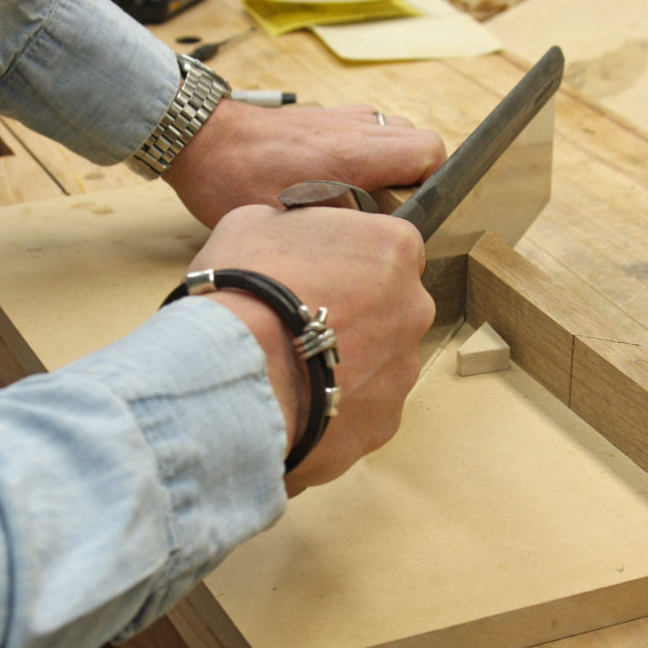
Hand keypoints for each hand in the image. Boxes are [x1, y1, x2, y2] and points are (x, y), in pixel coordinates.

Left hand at [164, 100, 445, 226]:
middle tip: (382, 214)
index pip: (429, 155)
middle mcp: (357, 127)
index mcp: (355, 152)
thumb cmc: (235, 180)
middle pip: (417, 146)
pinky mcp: (328, 117)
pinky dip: (365, 159)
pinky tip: (336, 186)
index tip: (409, 213)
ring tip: (359, 202)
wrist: (201, 139)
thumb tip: (371, 251)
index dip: (431, 186)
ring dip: (387, 170)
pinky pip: (368, 135)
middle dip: (411, 181)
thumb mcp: (288, 223)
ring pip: (394, 140)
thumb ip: (338, 232)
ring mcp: (344, 117)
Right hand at [186, 205, 433, 494]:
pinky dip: (336, 411)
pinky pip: (361, 412)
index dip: (356, 263)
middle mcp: (414, 309)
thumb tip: (290, 240)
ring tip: (294, 371)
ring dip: (348, 367)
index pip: (394, 250)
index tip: (326, 276)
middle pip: (394, 310)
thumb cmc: (244, 287)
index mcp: (393, 249)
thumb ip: (294, 229)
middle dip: (359, 317)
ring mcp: (402, 371)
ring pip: (381, 365)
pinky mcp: (383, 424)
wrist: (233, 370)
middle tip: (304, 326)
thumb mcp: (254, 223)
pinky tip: (296, 406)